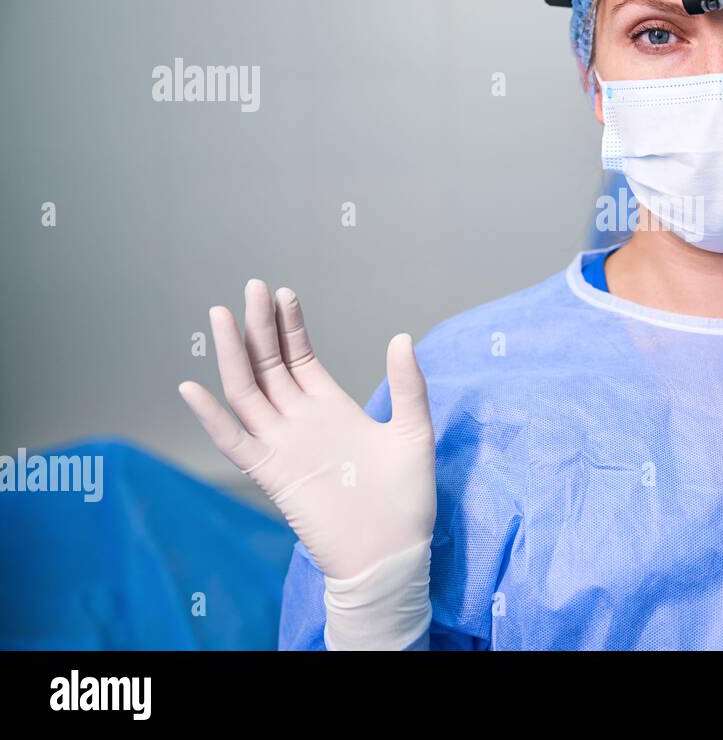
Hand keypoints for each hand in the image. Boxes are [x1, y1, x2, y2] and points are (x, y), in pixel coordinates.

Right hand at [178, 279, 435, 579]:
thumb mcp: (414, 431)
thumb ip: (407, 386)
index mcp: (330, 408)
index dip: (289, 325)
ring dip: (232, 356)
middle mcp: (300, 422)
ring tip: (220, 316)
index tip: (281, 292)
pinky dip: (211, 416)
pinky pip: (234, 441)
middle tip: (250, 286)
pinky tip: (193, 386)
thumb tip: (400, 336)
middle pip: (268, 365)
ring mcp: (282, 446)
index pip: (299, 357)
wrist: (392, 551)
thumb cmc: (406, 499)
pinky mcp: (272, 473)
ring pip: (247, 392)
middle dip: (258, 326)